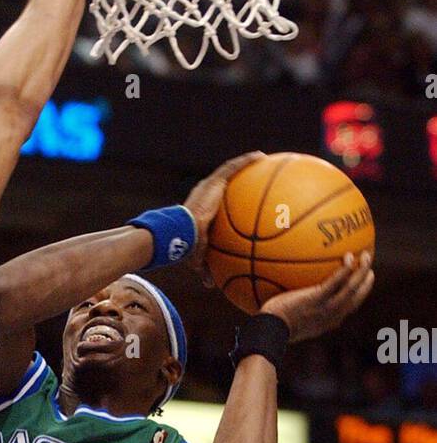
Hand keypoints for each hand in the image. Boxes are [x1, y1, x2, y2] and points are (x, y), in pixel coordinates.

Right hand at [183, 152, 265, 276]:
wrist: (182, 233)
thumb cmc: (187, 245)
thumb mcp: (199, 258)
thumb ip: (206, 268)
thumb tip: (210, 286)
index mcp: (202, 208)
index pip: (216, 200)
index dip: (226, 198)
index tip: (236, 199)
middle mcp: (205, 193)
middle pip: (224, 181)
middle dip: (238, 177)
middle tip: (252, 177)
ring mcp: (210, 185)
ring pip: (230, 169)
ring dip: (245, 163)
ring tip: (261, 158)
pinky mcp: (214, 181)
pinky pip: (234, 167)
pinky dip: (247, 161)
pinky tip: (261, 156)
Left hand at [263, 253, 374, 341]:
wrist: (270, 332)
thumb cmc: (274, 327)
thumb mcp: (291, 322)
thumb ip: (298, 310)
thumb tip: (292, 296)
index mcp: (329, 321)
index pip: (349, 306)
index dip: (360, 293)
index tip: (364, 281)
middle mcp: (332, 316)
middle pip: (356, 297)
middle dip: (366, 281)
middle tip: (369, 266)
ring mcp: (326, 308)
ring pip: (352, 288)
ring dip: (361, 271)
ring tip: (365, 255)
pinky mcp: (316, 299)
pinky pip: (336, 282)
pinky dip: (345, 270)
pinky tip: (349, 256)